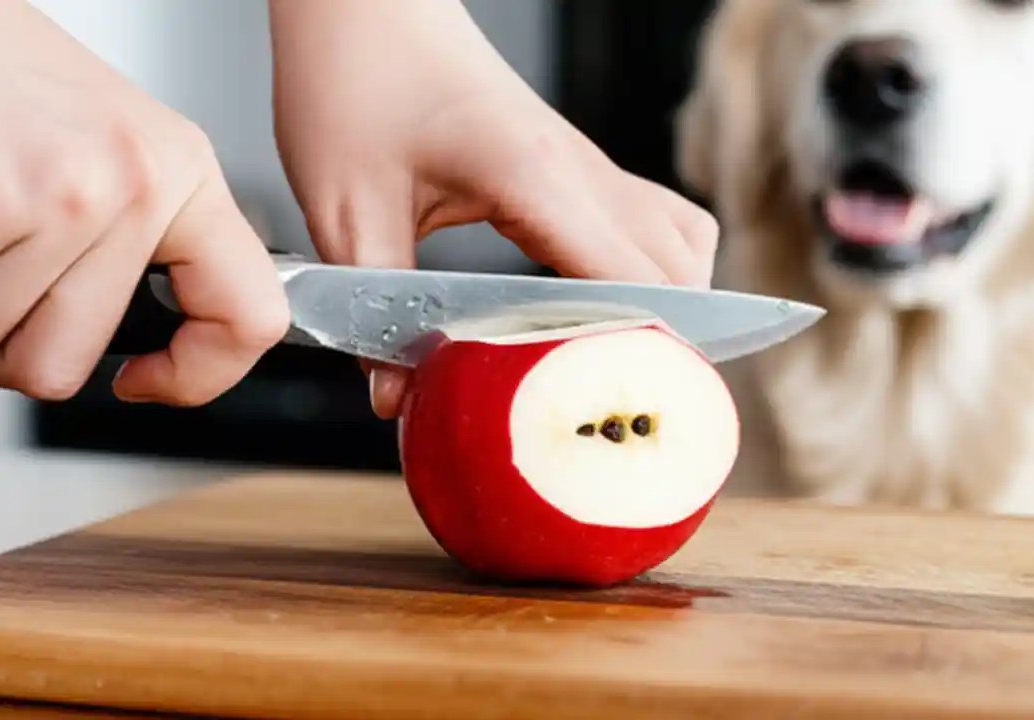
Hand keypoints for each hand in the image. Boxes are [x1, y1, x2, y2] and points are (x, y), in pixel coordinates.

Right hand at [0, 1, 288, 405]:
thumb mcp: (97, 145)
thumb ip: (134, 234)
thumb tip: (157, 338)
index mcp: (179, 169)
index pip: (251, 315)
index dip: (200, 374)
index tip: (149, 379)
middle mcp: (136, 181)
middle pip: (69, 362)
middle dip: (13, 340)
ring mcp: (67, 192)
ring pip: (5, 349)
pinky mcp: (1, 198)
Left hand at [269, 0, 719, 418]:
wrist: (365, 6)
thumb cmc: (354, 81)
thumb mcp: (348, 208)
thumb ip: (377, 309)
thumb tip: (398, 398)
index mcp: (536, 179)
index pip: (634, 282)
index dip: (652, 351)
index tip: (644, 407)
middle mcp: (581, 170)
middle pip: (681, 269)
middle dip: (672, 340)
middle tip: (626, 402)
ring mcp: (588, 164)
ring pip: (685, 239)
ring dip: (675, 302)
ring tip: (625, 358)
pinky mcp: (578, 164)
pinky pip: (656, 220)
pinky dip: (658, 270)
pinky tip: (610, 304)